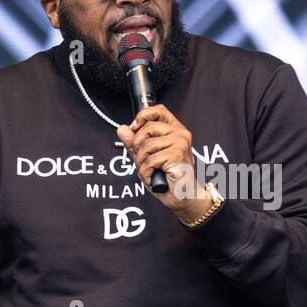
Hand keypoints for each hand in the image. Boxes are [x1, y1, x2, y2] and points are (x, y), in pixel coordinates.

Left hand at [115, 104, 211, 221]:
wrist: (184, 196)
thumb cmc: (168, 178)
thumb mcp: (146, 158)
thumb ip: (135, 143)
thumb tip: (122, 129)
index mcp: (175, 130)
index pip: (157, 110)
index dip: (142, 117)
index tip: (134, 128)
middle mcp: (180, 133)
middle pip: (147, 127)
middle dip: (137, 146)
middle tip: (143, 160)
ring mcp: (180, 143)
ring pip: (146, 145)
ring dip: (141, 162)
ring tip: (149, 171)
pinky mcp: (177, 155)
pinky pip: (150, 159)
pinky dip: (145, 172)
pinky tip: (152, 177)